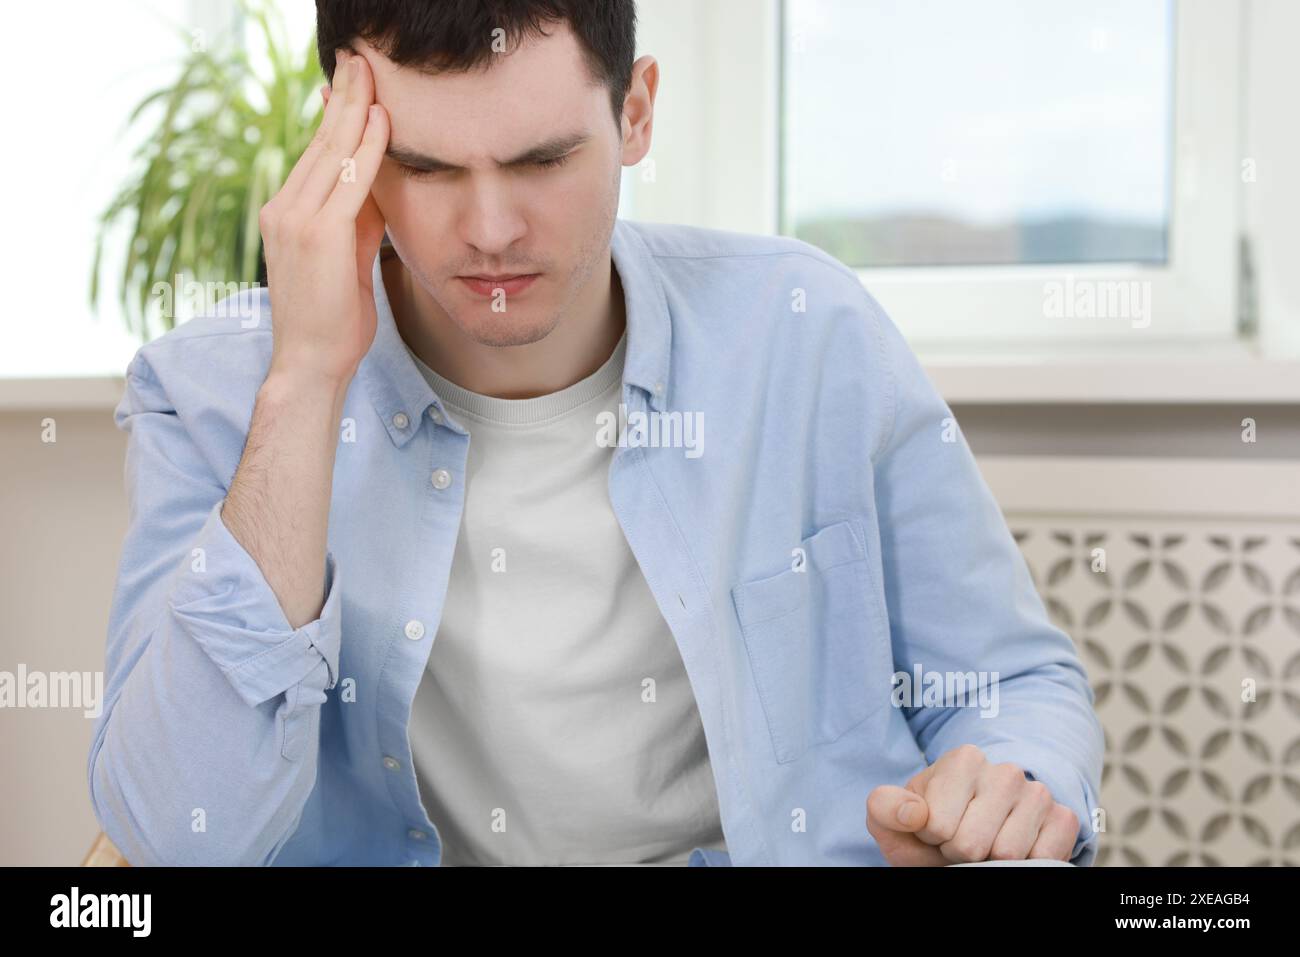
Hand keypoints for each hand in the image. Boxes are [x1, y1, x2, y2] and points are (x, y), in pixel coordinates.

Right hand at [258, 47, 389, 386]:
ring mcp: (295, 218)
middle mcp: (284, 207)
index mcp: (288, 212)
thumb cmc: (333, 319)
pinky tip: (383, 119)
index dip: (336, 115)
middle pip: (320, 141)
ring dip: (354, 107)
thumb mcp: (349, 259)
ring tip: (369, 71)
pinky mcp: (317, 233)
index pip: (317, 153)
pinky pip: (349, 179)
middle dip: (343, 97)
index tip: (351, 84)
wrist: (312, 362)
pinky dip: (368, 146)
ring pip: (332, 151)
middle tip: (359, 59)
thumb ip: (359, 220)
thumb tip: (378, 186)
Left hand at [866, 744, 1079, 864]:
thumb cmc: (934, 827)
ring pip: (1007, 854)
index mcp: (963, 760)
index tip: (936, 828)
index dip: (932, 837)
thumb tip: (911, 814)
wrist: (974, 837)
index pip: (938, 823)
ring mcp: (1038, 793)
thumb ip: (886, 809)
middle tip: (960, 843)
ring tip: (984, 847)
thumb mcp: (899, 818)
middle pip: (972, 842)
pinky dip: (1023, 865)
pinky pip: (1043, 859)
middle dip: (959, 853)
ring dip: (990, 862)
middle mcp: (1005, 770)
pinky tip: (1012, 851)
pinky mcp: (1063, 819)